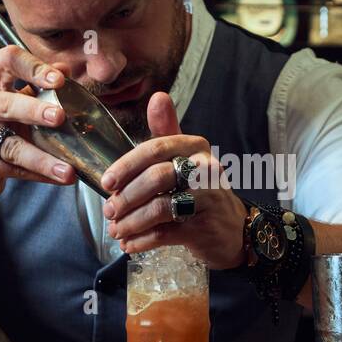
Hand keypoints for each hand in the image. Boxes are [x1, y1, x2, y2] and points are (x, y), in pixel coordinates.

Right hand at [0, 45, 76, 201]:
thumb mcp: (15, 98)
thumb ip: (39, 84)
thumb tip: (66, 69)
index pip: (8, 60)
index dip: (34, 68)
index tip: (59, 80)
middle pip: (5, 104)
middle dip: (33, 111)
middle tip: (59, 117)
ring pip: (10, 146)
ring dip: (42, 159)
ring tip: (67, 170)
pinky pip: (11, 168)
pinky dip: (37, 174)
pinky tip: (57, 178)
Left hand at [100, 92, 247, 269]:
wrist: (234, 230)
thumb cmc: (201, 192)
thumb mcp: (186, 158)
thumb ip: (166, 131)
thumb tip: (157, 97)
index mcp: (196, 148)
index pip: (156, 149)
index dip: (127, 166)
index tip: (107, 182)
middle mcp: (206, 170)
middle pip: (157, 178)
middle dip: (126, 196)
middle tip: (109, 211)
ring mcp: (208, 200)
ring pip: (160, 208)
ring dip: (131, 222)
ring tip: (116, 231)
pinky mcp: (205, 228)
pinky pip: (165, 233)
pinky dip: (142, 240)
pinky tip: (130, 244)